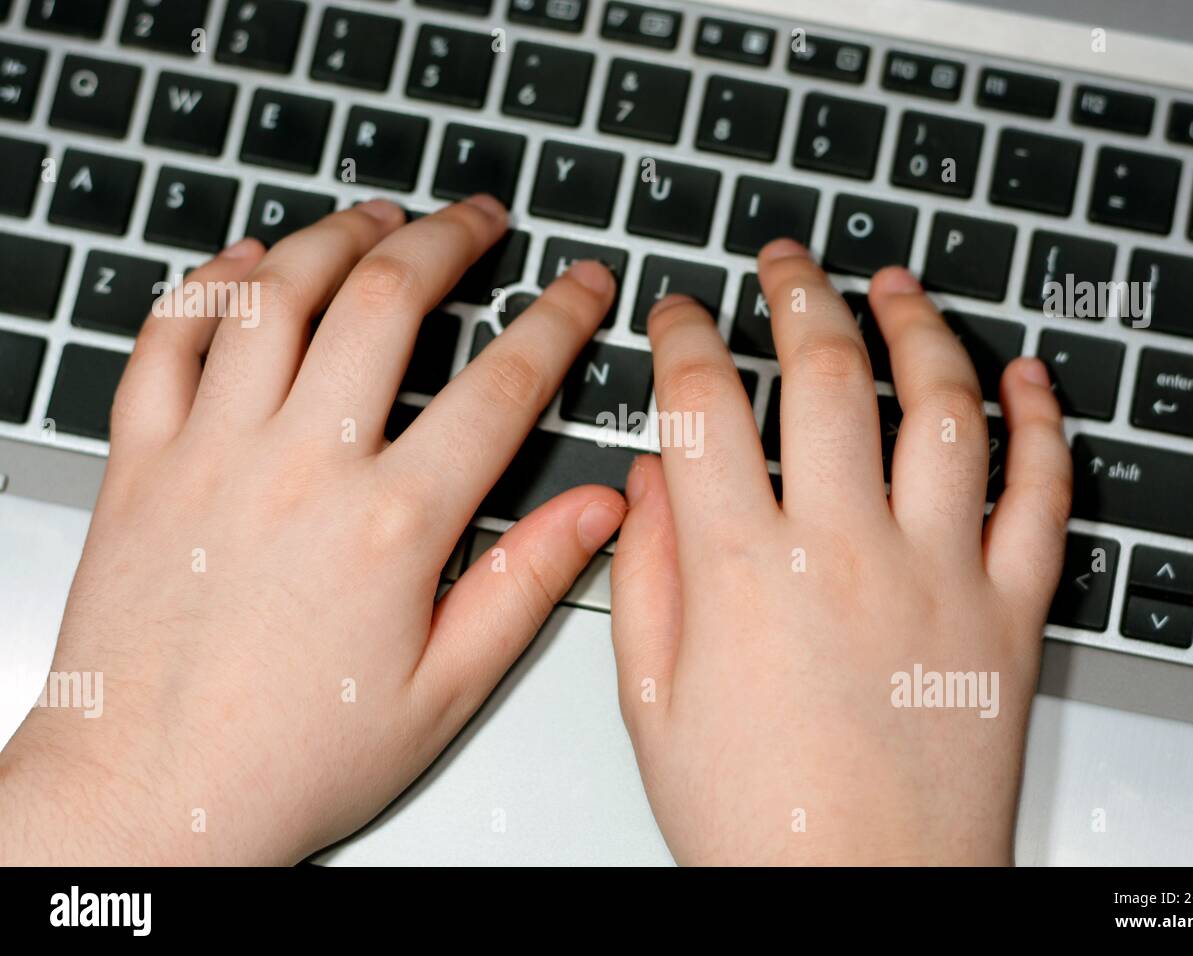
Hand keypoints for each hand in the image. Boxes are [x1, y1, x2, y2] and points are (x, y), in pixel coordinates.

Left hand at [0, 197, 624, 863]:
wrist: (146, 799)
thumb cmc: (289, 759)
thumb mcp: (445, 691)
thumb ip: (528, 585)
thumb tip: (601, 511)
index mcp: (391, 524)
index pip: (503, 384)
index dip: (558, 318)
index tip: (582, 284)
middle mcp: (299, 467)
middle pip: (384, 299)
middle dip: (446, 238)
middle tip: (478, 217)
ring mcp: (210, 454)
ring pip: (273, 294)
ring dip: (333, 235)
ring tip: (375, 216)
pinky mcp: (140, 464)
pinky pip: (165, 339)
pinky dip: (206, 284)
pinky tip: (242, 262)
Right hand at [610, 242, 1070, 864]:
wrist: (865, 898)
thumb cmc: (757, 818)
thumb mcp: (653, 702)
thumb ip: (646, 574)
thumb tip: (649, 478)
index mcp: (742, 570)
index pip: (703, 404)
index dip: (683, 335)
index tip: (679, 311)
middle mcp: (844, 550)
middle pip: (823, 372)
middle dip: (798, 293)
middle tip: (786, 262)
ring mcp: (939, 573)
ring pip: (941, 406)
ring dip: (918, 326)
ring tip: (895, 286)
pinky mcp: (1009, 611)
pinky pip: (1042, 494)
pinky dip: (1041, 423)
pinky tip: (1025, 376)